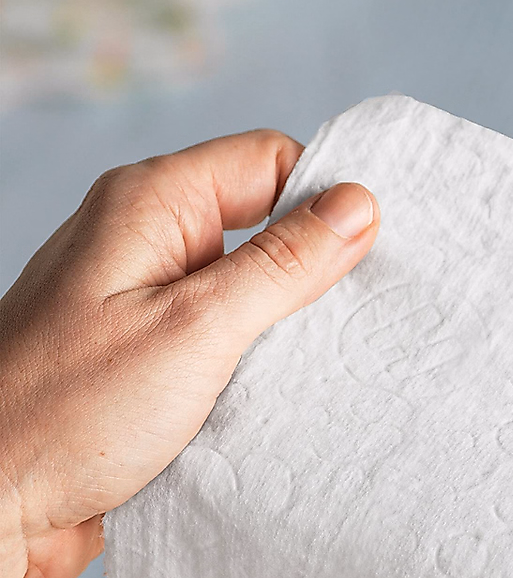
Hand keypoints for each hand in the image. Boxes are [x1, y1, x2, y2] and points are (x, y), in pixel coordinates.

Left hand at [0, 131, 379, 577]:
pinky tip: (294, 404)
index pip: (268, 163)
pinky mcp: (155, 366)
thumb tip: (356, 206)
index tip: (381, 254)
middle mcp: (148, 246)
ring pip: (252, 296)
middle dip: (320, 272)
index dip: (328, 198)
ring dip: (294, 332)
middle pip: (265, 228)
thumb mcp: (195, 329)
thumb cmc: (67, 413)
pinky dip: (264, 373)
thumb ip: (280, 265)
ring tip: (339, 368)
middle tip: (372, 318)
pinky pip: (229, 350)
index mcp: (151, 208)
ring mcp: (149, 308)